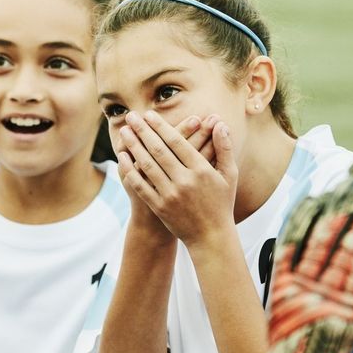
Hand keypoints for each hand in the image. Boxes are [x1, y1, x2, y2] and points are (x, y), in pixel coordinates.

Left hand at [117, 110, 236, 246]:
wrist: (211, 237)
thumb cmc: (222, 203)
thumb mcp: (230, 175)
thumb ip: (224, 148)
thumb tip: (221, 124)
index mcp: (202, 170)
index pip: (177, 142)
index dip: (161, 127)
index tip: (149, 115)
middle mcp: (185, 181)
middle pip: (159, 150)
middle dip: (143, 131)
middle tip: (131, 116)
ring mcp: (170, 195)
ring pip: (147, 165)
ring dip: (134, 147)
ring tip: (124, 133)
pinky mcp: (160, 207)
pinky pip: (141, 186)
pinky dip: (130, 171)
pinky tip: (122, 158)